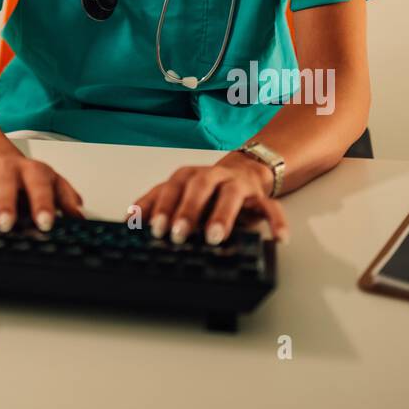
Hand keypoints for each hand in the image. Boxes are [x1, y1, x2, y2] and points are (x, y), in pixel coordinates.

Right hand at [0, 142, 84, 232]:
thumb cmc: (18, 172)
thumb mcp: (46, 180)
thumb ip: (63, 196)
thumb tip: (81, 215)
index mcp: (30, 171)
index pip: (40, 184)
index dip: (43, 203)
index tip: (46, 223)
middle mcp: (6, 168)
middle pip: (8, 182)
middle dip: (7, 203)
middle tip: (7, 224)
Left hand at [129, 153, 289, 245]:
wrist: (244, 171)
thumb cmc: (206, 191)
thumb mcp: (179, 194)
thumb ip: (158, 205)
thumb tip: (130, 221)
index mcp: (188, 176)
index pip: (170, 188)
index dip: (161, 206)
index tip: (152, 227)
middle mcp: (212, 176)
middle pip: (198, 187)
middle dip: (187, 210)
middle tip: (178, 234)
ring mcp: (237, 185)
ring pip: (231, 195)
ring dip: (222, 215)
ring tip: (215, 237)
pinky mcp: (260, 197)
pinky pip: (271, 208)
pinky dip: (275, 222)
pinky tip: (278, 238)